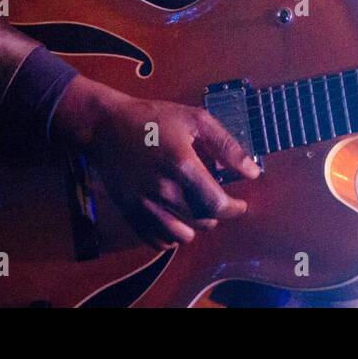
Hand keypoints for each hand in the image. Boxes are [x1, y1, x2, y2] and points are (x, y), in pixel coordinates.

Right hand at [51, 75, 260, 248]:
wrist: (105, 125)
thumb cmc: (153, 119)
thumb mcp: (196, 120)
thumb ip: (226, 146)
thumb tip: (252, 172)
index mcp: (183, 166)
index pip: (217, 204)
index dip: (234, 209)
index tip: (240, 204)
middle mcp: (163, 191)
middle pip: (202, 222)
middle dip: (217, 215)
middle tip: (218, 200)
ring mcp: (144, 205)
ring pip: (182, 236)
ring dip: (196, 226)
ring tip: (197, 209)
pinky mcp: (130, 212)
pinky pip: (157, 240)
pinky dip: (172, 235)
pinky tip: (177, 218)